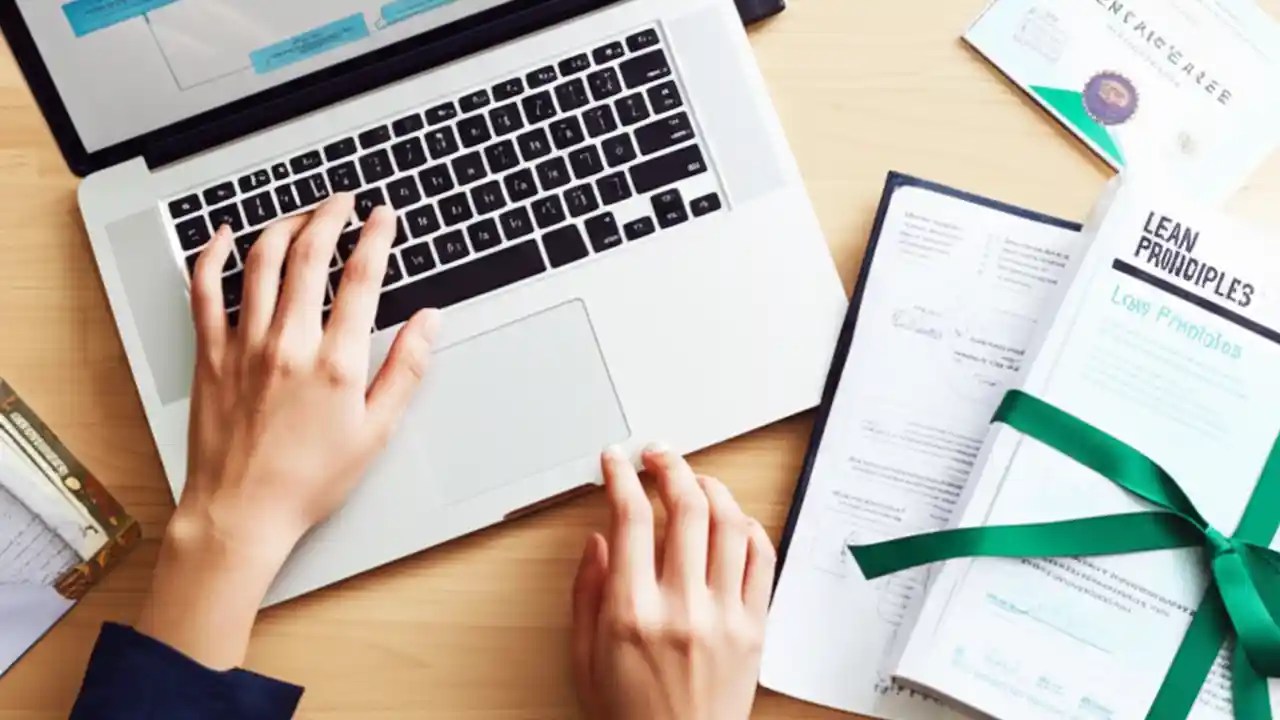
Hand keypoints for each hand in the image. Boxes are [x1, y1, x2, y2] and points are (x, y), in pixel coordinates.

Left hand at [138, 194, 439, 668]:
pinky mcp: (209, 354)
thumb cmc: (309, 480)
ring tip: (301, 215)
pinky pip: (204, 290)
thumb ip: (406, 370)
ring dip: (283, 226)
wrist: (241, 512)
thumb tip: (429, 323)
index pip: (362, 278)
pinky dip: (210, 255)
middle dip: (330, 215)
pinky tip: (221, 237)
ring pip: (260, 261)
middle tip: (343, 201)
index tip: (384, 216)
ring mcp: (244, 344)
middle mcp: (288, 342)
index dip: (376, 237)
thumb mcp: (376, 431)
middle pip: (310, 254)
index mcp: (335, 361)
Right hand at [572, 445, 776, 719]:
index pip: (630, 519)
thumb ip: (586, 593)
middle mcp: (682, 607)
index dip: (621, 477)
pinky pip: (762, 560)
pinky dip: (750, 528)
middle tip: (657, 456)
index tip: (616, 461)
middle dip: (669, 466)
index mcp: (632, 613)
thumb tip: (600, 539)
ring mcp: (725, 616)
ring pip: (729, 524)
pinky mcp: (756, 628)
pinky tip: (733, 520)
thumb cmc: (629, 716)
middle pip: (685, 508)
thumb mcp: (584, 658)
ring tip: (695, 479)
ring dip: (711, 487)